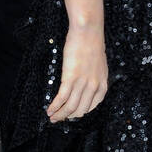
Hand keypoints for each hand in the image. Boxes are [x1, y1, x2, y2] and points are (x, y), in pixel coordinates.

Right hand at [46, 0, 106, 122]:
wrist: (88, 32)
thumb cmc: (91, 44)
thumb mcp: (98, 65)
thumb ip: (94, 77)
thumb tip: (84, 84)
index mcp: (102, 85)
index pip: (90, 107)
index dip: (79, 114)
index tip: (70, 115)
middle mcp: (94, 87)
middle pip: (79, 110)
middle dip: (68, 117)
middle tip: (57, 119)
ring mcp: (83, 84)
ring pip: (70, 107)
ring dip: (59, 115)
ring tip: (51, 118)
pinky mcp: (71, 78)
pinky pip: (62, 98)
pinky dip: (54, 106)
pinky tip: (48, 110)